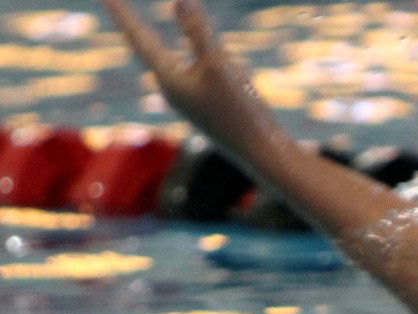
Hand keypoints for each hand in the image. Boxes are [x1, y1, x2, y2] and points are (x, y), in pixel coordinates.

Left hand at [103, 0, 288, 163]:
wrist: (261, 154)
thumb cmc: (239, 112)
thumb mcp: (219, 66)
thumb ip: (199, 33)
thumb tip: (180, 0)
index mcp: (169, 80)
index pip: (139, 38)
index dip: (122, 14)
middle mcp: (173, 90)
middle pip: (148, 49)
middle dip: (134, 27)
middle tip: (115, 6)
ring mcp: (190, 100)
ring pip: (177, 60)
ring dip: (166, 44)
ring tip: (151, 33)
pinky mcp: (208, 106)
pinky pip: (198, 72)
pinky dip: (195, 58)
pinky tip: (203, 61)